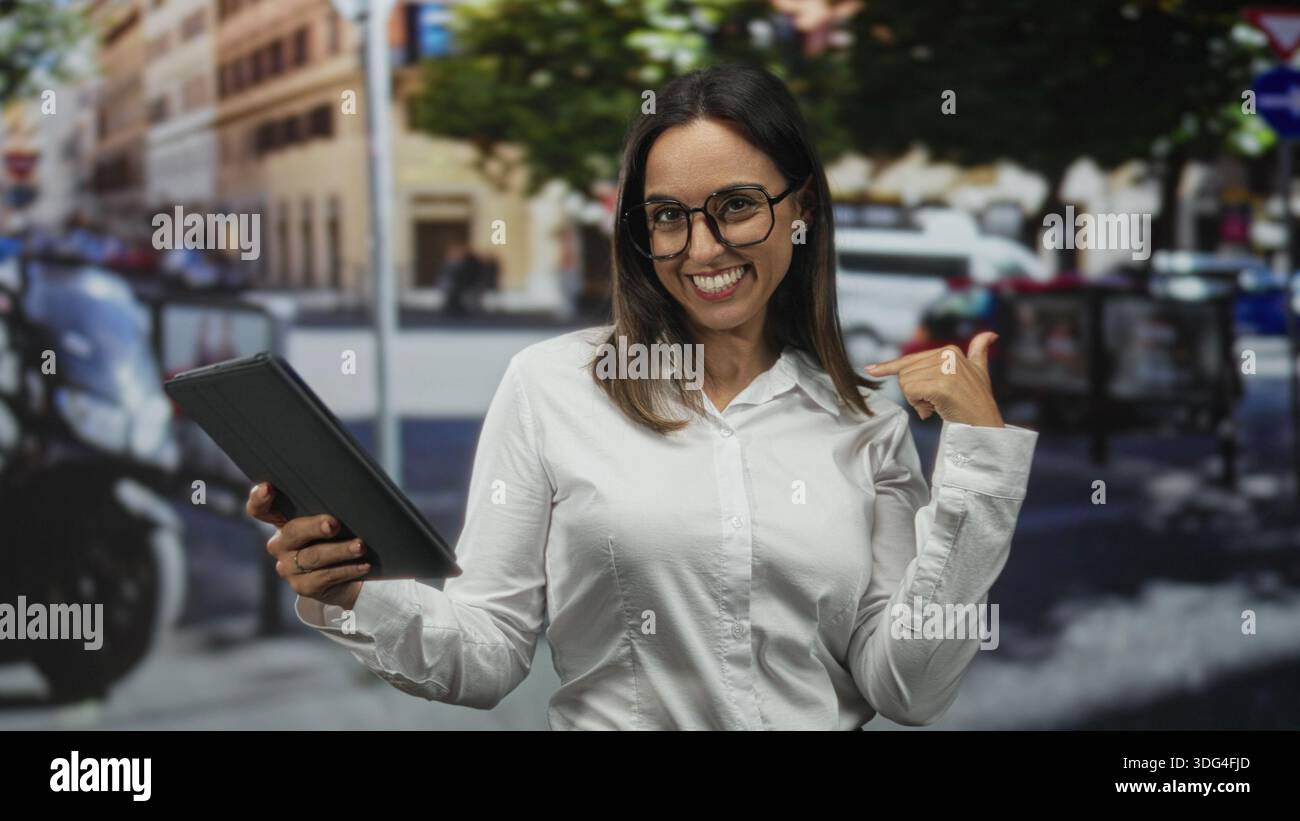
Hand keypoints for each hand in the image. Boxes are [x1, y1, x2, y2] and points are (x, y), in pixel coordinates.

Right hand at [247, 482, 368, 609]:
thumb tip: (354, 494)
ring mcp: (288, 567)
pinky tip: (363, 565)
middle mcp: (279, 544)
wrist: (347, 574)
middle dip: (314, 527)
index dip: (259, 499)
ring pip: (313, 557)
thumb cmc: (338, 536)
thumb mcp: (330, 519)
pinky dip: (347, 570)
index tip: (268, 488)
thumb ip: (329, 507)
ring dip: (339, 550)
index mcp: (281, 521)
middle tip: (334, 524)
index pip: (260, 509)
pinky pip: (325, 576)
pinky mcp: (302, 586)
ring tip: (360, 546)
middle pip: (292, 532)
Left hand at [864, 332, 1004, 427]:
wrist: (985, 426)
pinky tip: (934, 409)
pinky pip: (911, 393)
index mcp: (950, 350)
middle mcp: (947, 356)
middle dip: (915, 392)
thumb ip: (979, 351)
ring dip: (917, 400)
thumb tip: (990, 334)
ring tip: (938, 405)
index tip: (870, 370)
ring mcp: (945, 370)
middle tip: (934, 402)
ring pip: (906, 383)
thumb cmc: (977, 401)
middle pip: (905, 373)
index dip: (890, 367)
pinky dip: (918, 405)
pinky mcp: (941, 385)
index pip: (911, 360)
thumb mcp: (980, 372)